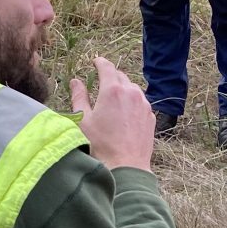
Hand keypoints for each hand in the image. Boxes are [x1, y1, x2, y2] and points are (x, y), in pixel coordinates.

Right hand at [69, 55, 154, 172]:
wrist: (126, 165)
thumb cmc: (101, 144)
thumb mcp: (83, 119)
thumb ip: (79, 97)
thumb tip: (75, 81)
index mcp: (112, 90)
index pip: (107, 67)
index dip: (100, 62)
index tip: (95, 61)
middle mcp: (131, 93)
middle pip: (120, 76)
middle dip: (111, 76)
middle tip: (101, 80)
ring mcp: (144, 104)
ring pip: (132, 88)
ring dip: (123, 89)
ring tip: (113, 99)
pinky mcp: (150, 116)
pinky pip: (141, 102)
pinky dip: (132, 102)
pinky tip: (125, 113)